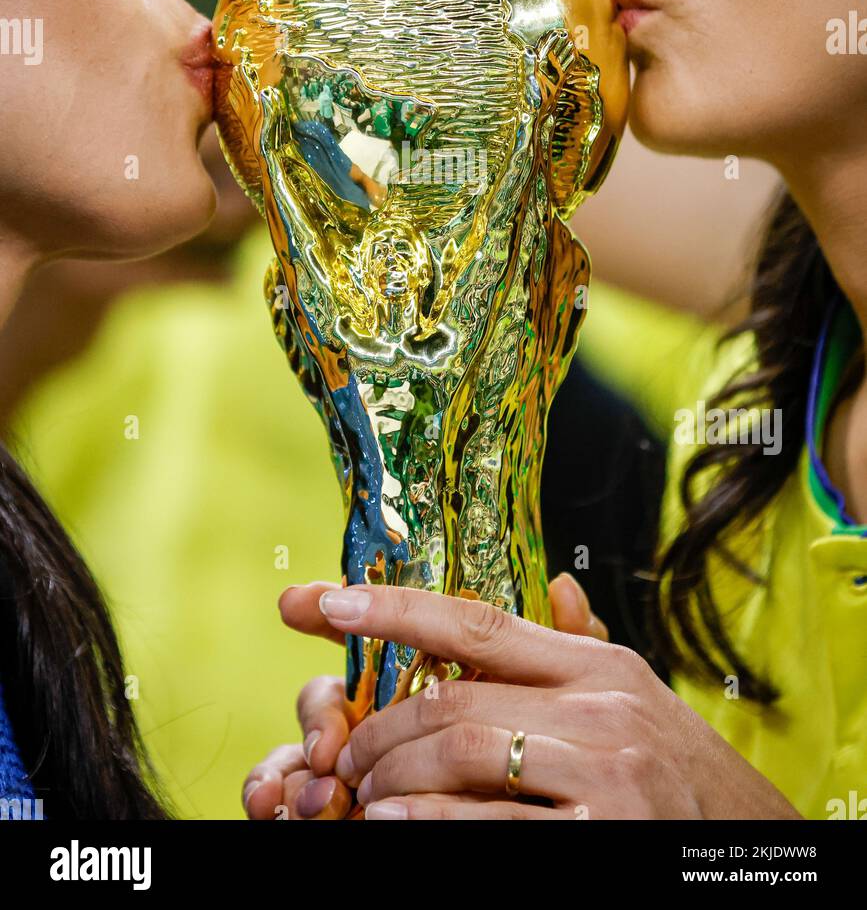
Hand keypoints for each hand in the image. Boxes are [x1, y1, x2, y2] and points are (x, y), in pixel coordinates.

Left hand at [298, 584, 802, 820]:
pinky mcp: (603, 836)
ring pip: (463, 752)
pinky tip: (396, 825)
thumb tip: (558, 585)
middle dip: (380, 727)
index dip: (395, 609)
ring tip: (364, 794)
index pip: (478, 624)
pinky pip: (492, 824)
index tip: (325, 600)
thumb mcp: (636, 695)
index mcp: (595, 665)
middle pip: (456, 698)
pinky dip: (432, 823)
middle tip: (342, 754)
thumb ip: (583, 647)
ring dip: (394, 775)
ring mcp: (605, 773)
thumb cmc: (677, 768)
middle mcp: (601, 707)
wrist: (750, 841)